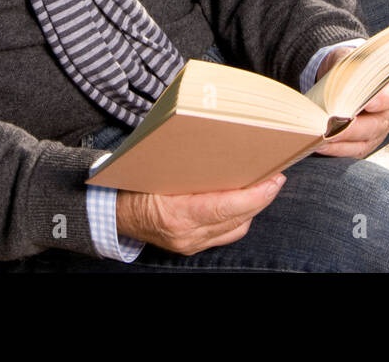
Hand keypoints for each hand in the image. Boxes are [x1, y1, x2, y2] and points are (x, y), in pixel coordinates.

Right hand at [116, 174, 285, 254]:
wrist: (112, 212)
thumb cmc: (133, 183)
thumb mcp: (156, 167)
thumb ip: (188, 162)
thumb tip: (222, 143)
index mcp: (175, 214)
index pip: (224, 208)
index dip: (253, 196)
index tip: (273, 180)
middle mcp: (185, 235)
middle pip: (235, 219)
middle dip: (260, 199)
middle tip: (276, 176)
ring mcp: (189, 244)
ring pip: (235, 229)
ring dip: (253, 208)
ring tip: (264, 185)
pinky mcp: (191, 246)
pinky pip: (225, 234)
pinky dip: (238, 217)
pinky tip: (244, 201)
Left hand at [312, 46, 388, 158]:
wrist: (346, 80)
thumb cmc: (351, 68)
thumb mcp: (351, 60)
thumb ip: (351, 69)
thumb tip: (345, 84)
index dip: (380, 100)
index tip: (368, 103)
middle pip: (373, 125)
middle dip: (350, 127)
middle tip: (331, 125)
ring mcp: (379, 132)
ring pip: (362, 142)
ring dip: (340, 142)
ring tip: (321, 137)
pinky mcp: (366, 144)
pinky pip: (353, 151)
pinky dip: (336, 150)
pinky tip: (320, 145)